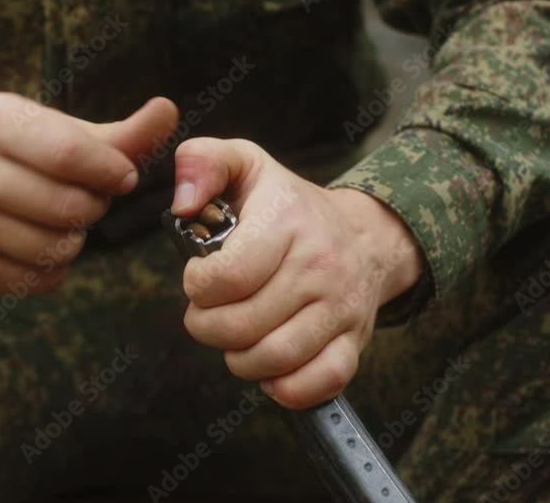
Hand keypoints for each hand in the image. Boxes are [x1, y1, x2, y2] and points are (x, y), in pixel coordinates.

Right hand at [0, 92, 177, 294]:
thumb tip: (169, 111)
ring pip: (56, 247)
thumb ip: (122, 131)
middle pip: (68, 206)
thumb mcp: (61, 131)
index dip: (112, 172)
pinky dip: (54, 266)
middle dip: (94, 206)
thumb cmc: (19, 152)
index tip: (123, 177)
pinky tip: (39, 242)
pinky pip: (41, 278)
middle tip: (87, 198)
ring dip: (76, 238)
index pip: (71, 154)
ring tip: (62, 219)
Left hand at [171, 138, 422, 408]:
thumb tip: (183, 202)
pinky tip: (269, 367)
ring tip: (234, 336)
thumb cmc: (288, 204)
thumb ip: (203, 162)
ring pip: (274, 358)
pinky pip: (318, 383)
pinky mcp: (354, 342)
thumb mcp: (246, 163)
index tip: (199, 278)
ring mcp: (340, 308)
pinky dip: (284, 387)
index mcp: (287, 221)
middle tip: (207, 313)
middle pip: (242, 325)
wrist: (366, 234)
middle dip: (207, 326)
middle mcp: (319, 266)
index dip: (198, 286)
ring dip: (238, 358)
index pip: (229, 277)